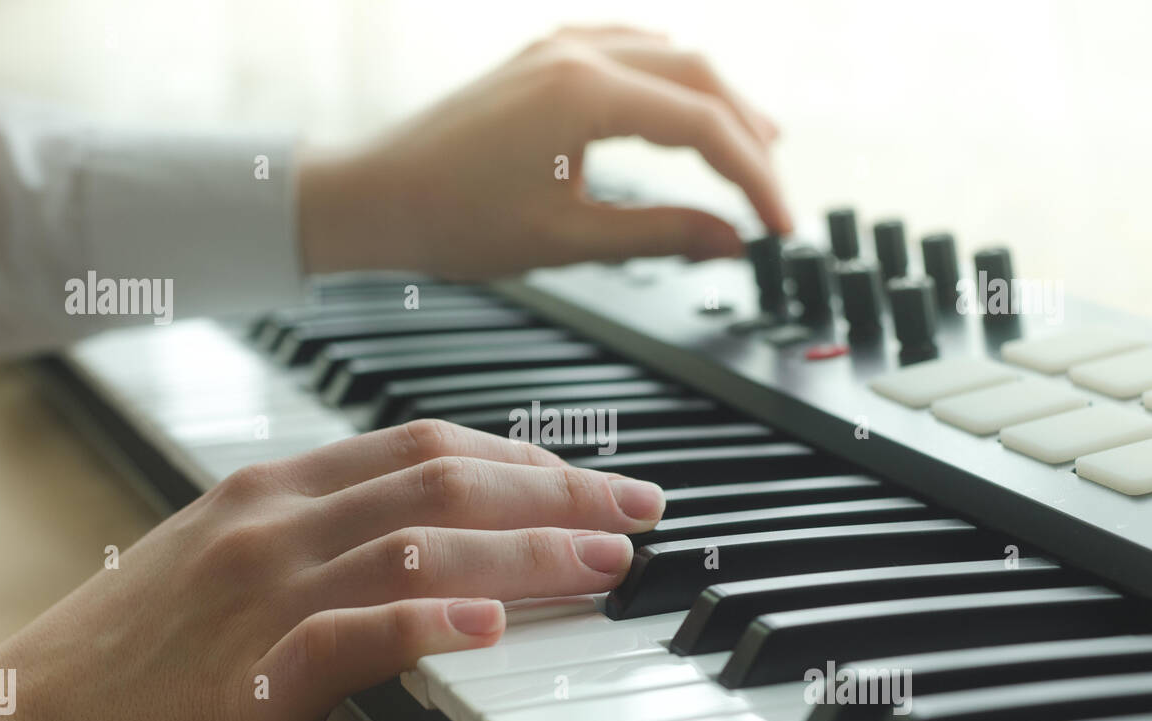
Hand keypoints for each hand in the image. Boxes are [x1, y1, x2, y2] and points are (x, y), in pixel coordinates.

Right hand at [0, 420, 664, 720]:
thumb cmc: (137, 648)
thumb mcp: (228, 556)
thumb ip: (321, 532)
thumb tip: (421, 530)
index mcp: (277, 489)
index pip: (425, 445)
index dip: (521, 457)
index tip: (586, 478)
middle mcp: (279, 522)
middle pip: (446, 481)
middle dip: (556, 490)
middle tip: (636, 510)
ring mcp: (266, 591)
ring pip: (424, 545)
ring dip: (528, 550)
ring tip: (604, 563)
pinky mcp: (256, 671)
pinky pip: (358, 633)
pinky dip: (434, 619)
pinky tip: (493, 622)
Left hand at [298, 25, 789, 278]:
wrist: (372, 196)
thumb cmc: (450, 220)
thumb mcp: (566, 241)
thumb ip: (659, 235)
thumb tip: (730, 242)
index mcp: (586, 95)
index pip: (705, 129)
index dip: (755, 180)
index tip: (779, 225)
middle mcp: (578, 54)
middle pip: (702, 79)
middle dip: (749, 138)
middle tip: (774, 195)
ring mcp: (559, 49)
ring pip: (671, 58)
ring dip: (719, 103)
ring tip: (757, 146)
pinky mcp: (544, 59)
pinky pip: (631, 49)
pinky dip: (673, 80)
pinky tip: (686, 104)